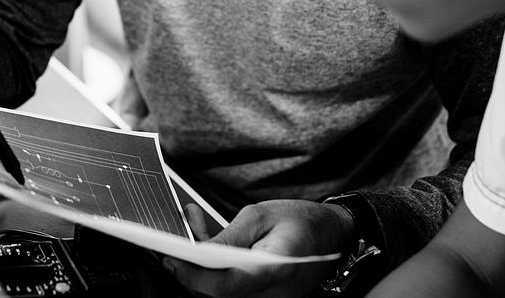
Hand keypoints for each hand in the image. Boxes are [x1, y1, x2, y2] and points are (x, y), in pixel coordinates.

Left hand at [164, 200, 352, 297]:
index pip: (223, 285)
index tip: (170, 258)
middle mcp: (269, 295)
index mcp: (272, 270)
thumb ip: (229, 236)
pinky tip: (209, 240)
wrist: (334, 235)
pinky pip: (230, 287)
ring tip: (195, 222)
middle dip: (190, 264)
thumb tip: (197, 250)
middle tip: (175, 232)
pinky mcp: (261, 297)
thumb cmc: (301, 221)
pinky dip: (215, 266)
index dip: (192, 275)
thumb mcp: (261, 215)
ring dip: (201, 263)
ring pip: (220, 290)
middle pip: (215, 292)